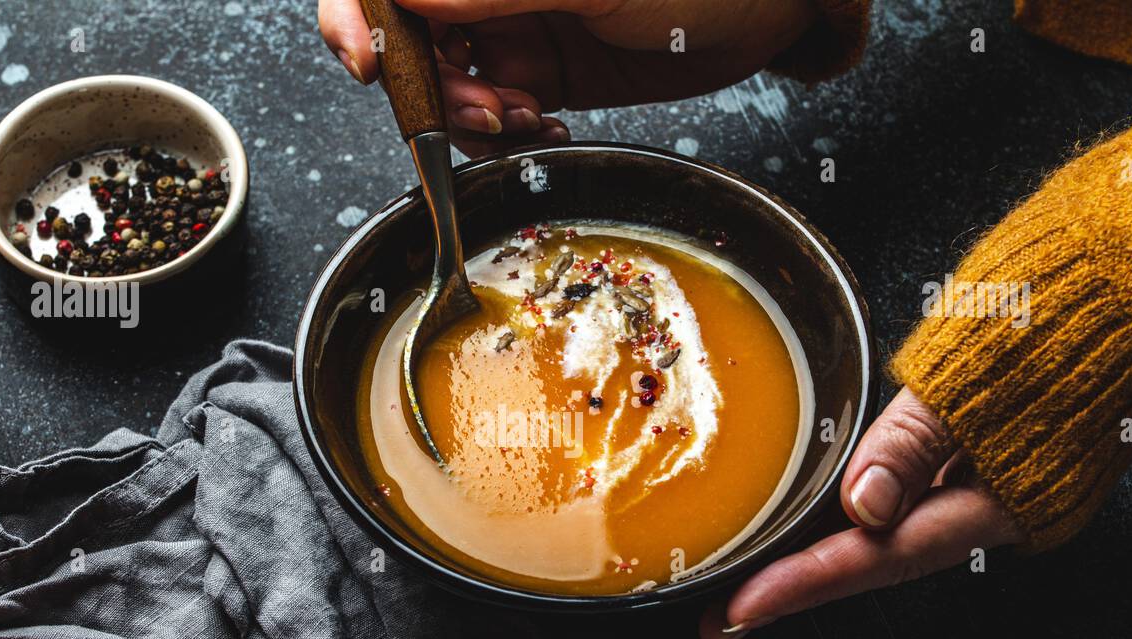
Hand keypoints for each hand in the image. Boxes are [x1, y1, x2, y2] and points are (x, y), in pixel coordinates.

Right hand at [319, 0, 817, 156]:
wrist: (774, 6)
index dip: (357, 12)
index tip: (364, 57)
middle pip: (409, 35)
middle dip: (428, 81)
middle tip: (482, 106)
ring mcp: (515, 24)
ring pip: (447, 80)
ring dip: (467, 115)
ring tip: (520, 119)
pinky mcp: (545, 70)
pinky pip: (494, 111)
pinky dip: (502, 133)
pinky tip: (538, 128)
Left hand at [700, 387, 1026, 638]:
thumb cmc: (1070, 314)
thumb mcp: (980, 371)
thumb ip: (917, 440)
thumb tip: (865, 505)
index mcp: (997, 496)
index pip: (877, 555)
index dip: (801, 587)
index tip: (737, 612)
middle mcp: (994, 507)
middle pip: (877, 563)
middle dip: (797, 592)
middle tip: (723, 621)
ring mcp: (994, 488)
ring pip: (891, 539)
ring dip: (820, 563)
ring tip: (751, 584)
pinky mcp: (989, 462)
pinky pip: (910, 505)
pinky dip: (856, 523)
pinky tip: (819, 524)